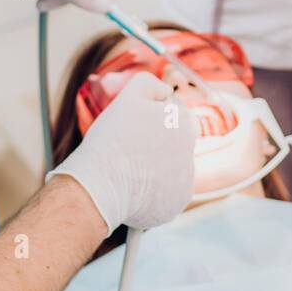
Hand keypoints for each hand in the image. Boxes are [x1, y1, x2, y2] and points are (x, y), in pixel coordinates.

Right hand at [48, 72, 196, 232]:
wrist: (100, 186)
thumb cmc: (112, 140)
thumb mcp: (129, 97)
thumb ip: (150, 84)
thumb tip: (165, 90)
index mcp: (185, 124)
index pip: (171, 113)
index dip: (149, 117)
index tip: (132, 127)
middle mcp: (191, 155)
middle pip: (172, 142)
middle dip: (155, 143)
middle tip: (128, 148)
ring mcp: (184, 183)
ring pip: (168, 169)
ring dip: (153, 167)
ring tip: (127, 170)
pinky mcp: (174, 206)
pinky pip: (163, 195)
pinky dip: (151, 193)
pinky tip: (131, 190)